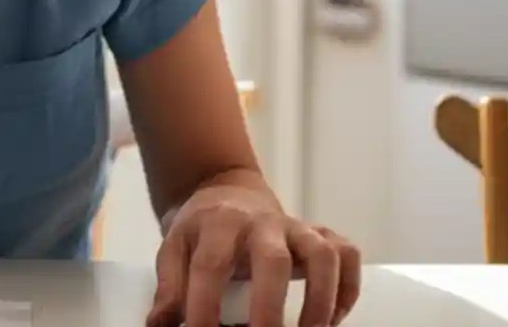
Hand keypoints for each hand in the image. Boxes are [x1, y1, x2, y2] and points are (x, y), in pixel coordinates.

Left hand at [146, 176, 361, 326]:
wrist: (226, 194)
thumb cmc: (202, 229)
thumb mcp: (175, 248)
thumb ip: (169, 287)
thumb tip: (160, 325)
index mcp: (220, 223)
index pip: (210, 265)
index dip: (204, 305)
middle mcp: (262, 222)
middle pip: (272, 259)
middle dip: (269, 305)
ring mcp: (297, 227)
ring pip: (322, 254)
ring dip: (320, 299)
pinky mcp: (321, 235)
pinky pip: (346, 254)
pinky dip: (347, 288)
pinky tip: (331, 318)